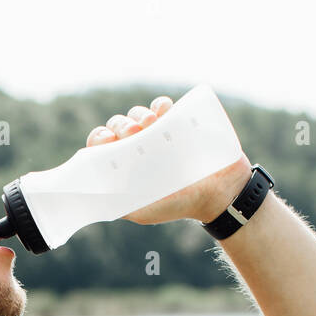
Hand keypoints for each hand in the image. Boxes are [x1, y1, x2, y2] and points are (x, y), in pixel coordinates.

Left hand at [87, 95, 251, 225]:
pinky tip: (162, 110)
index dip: (99, 139)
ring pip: (137, 114)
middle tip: (132, 132)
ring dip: (139, 114)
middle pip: (118, 126)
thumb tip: (94, 195)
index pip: (101, 146)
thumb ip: (119, 204)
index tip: (108, 140)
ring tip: (150, 123)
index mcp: (125, 166)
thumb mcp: (144, 211)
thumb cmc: (179, 205)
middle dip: (120, 125)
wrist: (220, 192)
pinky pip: (162, 105)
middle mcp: (138, 147)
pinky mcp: (177, 122)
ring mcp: (157, 133)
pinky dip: (159, 104)